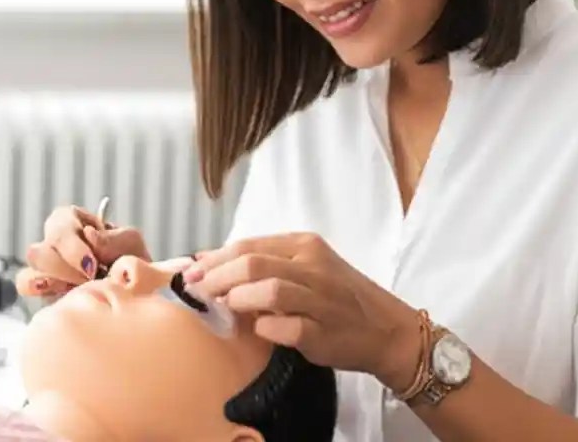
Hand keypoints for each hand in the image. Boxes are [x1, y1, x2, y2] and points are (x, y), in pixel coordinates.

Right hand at [14, 204, 150, 300]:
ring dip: (57, 286)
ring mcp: (45, 271)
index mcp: (71, 221)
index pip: (58, 225)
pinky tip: (69, 298)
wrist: (138, 290)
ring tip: (83, 290)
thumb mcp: (131, 243)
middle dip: (65, 270)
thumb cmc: (131, 260)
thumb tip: (89, 235)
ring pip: (27, 276)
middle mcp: (52, 244)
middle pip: (37, 253)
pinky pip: (29, 293)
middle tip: (91, 279)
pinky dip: (46, 297)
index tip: (93, 265)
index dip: (72, 248)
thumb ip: (113, 239)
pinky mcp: (45, 294)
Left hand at [183, 232, 423, 390]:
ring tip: (225, 308)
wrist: (387, 330)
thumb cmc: (339, 299)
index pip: (248, 245)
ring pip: (269, 289)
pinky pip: (287, 327)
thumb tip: (211, 266)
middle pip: (252, 263)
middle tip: (198, 292)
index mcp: (305, 245)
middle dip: (216, 277)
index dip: (213, 259)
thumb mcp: (308, 268)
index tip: (190, 272)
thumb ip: (268, 265)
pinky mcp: (324, 332)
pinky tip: (259, 330)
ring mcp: (321, 299)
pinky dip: (266, 328)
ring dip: (239, 299)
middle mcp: (313, 266)